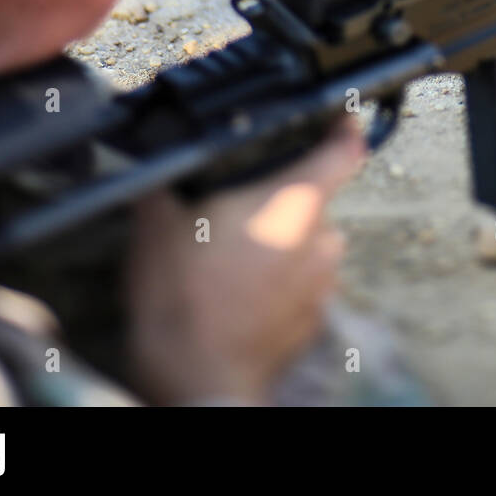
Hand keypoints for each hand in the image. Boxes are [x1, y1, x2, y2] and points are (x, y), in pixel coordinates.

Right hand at [124, 117, 364, 403]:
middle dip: (280, 202)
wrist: (196, 376)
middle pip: (314, 202)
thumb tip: (150, 174)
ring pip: (308, 246)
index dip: (344, 130)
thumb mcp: (157, 225)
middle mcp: (323, 239)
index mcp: (297, 200)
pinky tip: (238, 294)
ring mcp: (323, 284)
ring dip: (279, 245)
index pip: (344, 151)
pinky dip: (277, 285)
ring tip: (230, 259)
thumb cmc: (183, 294)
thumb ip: (164, 188)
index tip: (341, 120)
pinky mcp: (313, 322)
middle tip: (235, 210)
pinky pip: (300, 287)